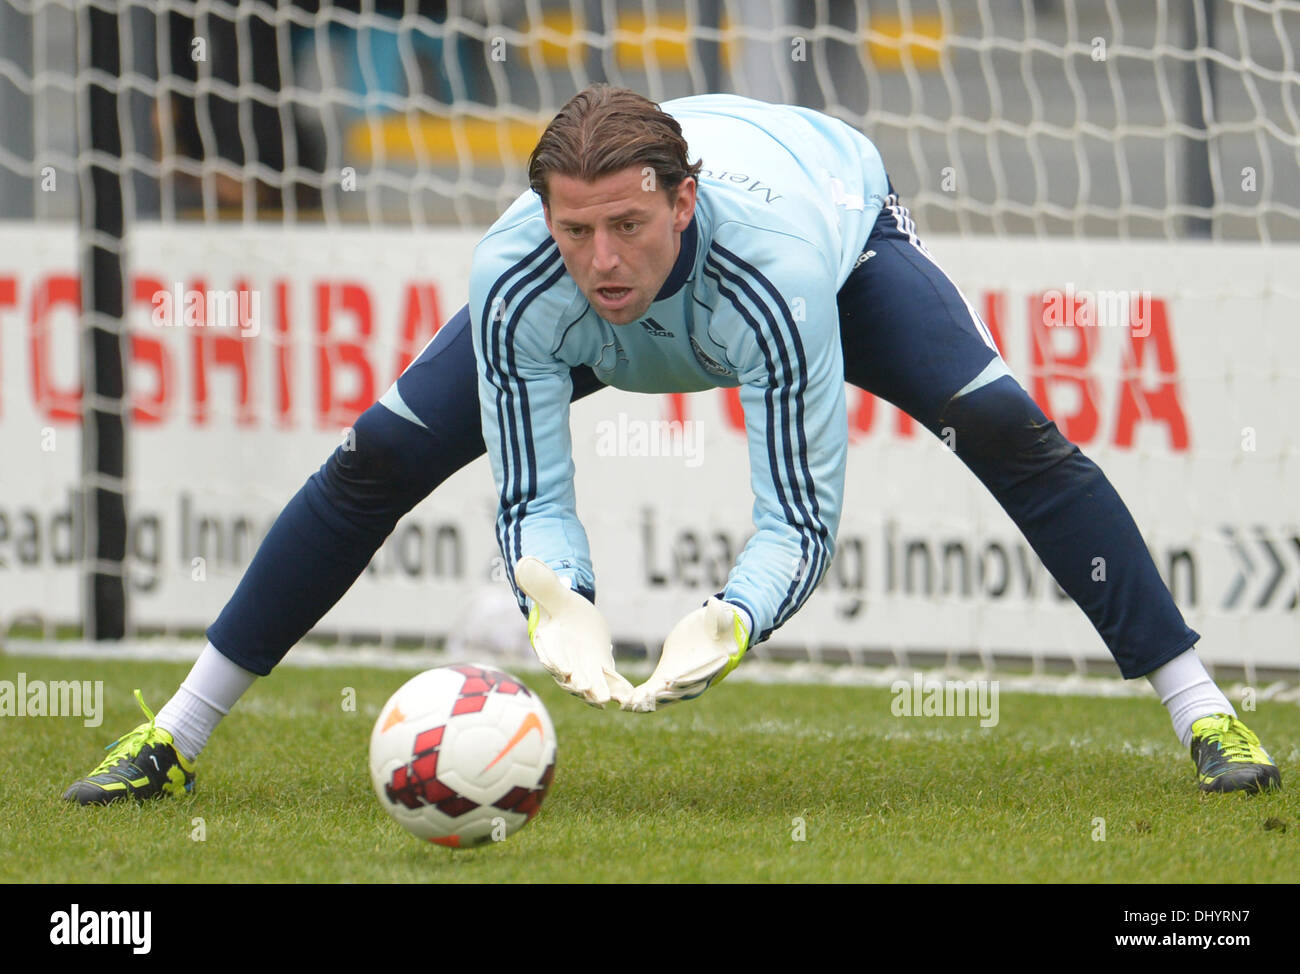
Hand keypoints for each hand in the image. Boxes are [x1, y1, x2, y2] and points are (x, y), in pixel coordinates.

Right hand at [513, 556, 633, 708]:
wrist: (573, 615)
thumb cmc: (559, 604)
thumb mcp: (553, 593)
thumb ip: (541, 583)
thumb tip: (522, 562)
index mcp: (550, 643)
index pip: (550, 654)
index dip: (556, 663)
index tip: (565, 670)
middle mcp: (563, 661)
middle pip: (569, 677)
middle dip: (577, 684)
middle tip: (587, 689)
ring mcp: (581, 669)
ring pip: (588, 684)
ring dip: (596, 693)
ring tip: (607, 701)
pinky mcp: (599, 670)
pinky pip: (608, 682)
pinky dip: (616, 690)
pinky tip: (628, 698)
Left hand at [627, 598, 749, 711]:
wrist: (714, 631)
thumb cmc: (720, 623)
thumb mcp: (721, 617)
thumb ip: (719, 615)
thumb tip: (715, 604)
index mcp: (710, 665)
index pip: (698, 674)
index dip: (685, 679)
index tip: (669, 681)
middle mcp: (695, 678)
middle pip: (678, 692)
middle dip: (660, 696)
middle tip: (643, 700)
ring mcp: (680, 680)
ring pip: (664, 697)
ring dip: (648, 702)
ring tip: (630, 705)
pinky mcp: (667, 676)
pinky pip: (655, 692)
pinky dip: (642, 698)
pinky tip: (627, 703)